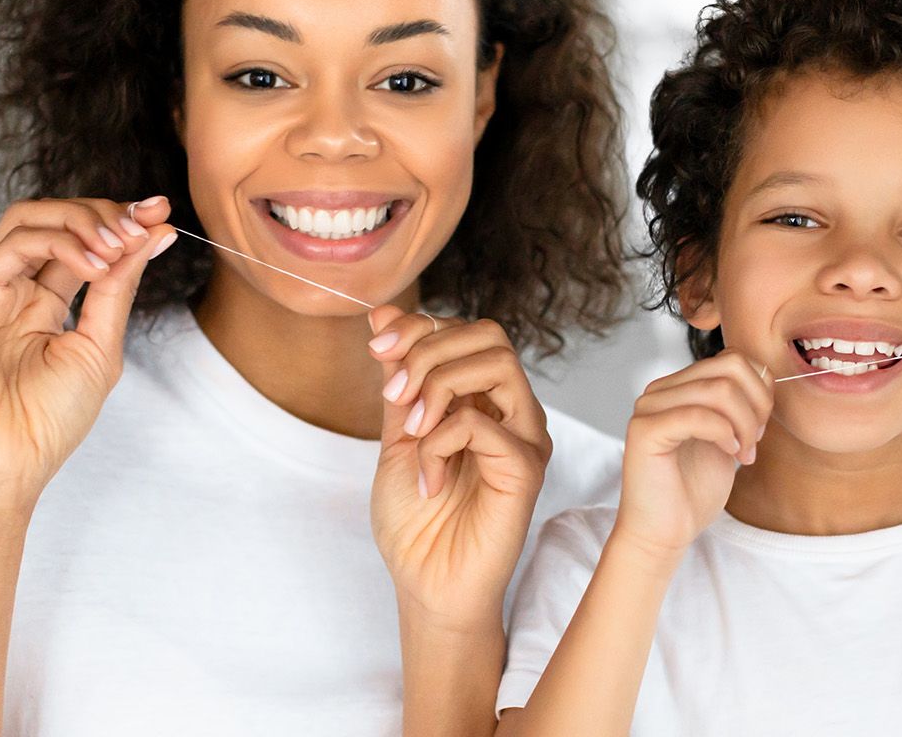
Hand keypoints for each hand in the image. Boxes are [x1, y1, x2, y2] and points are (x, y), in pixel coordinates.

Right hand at [0, 196, 177, 512]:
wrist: (4, 468)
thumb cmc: (48, 420)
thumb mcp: (100, 345)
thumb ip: (119, 288)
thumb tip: (155, 235)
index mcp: (47, 302)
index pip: (83, 241)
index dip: (122, 220)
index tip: (162, 213)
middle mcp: (17, 289)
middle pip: (57, 219)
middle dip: (107, 213)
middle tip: (143, 224)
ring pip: (30, 218)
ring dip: (83, 220)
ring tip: (118, 245)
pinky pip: (14, 244)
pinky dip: (61, 243)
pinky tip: (93, 265)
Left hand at [367, 307, 551, 629]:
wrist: (426, 585)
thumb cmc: (418, 522)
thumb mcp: (398, 436)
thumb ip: (399, 380)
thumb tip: (384, 316)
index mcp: (484, 399)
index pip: (465, 331)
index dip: (418, 327)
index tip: (376, 348)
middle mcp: (511, 410)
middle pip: (488, 333)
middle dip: (429, 350)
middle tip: (395, 395)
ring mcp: (523, 437)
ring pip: (496, 362)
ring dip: (438, 385)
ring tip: (412, 430)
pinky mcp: (525, 468)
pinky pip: (483, 424)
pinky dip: (439, 442)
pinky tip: (428, 480)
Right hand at [613, 350, 772, 560]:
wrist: (665, 532)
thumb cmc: (694, 490)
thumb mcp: (727, 437)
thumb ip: (739, 405)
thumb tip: (766, 376)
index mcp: (679, 386)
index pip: (732, 359)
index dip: (760, 390)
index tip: (761, 429)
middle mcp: (660, 389)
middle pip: (729, 367)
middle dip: (757, 405)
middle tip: (755, 442)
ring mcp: (649, 407)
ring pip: (719, 390)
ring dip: (745, 425)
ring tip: (745, 454)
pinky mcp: (644, 430)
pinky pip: (698, 415)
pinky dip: (724, 433)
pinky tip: (729, 454)